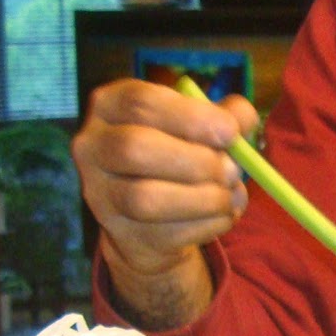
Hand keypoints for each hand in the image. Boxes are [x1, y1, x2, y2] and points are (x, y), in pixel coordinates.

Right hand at [71, 79, 258, 326]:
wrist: (153, 218)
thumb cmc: (178, 157)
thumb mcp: (198, 128)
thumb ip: (224, 116)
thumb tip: (242, 116)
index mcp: (110, 106)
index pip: (139, 102)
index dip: (190, 117)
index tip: (230, 132)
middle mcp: (93, 147)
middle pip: (135, 148)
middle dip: (196, 161)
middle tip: (232, 171)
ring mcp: (101, 194)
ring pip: (147, 198)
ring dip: (203, 199)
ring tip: (229, 196)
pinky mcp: (122, 233)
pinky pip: (168, 233)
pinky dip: (208, 225)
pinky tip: (223, 215)